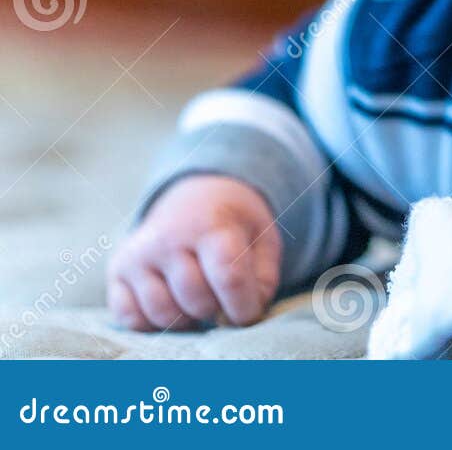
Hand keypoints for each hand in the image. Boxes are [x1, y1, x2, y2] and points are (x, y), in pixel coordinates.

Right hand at [107, 174, 281, 330]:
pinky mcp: (117, 270)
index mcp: (211, 224)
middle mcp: (168, 237)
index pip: (228, 276)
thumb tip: (247, 316)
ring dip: (186, 320)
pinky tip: (172, 306)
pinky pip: (130, 318)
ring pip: (162, 313)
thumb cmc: (232, 226)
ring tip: (199, 302)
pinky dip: (152, 323)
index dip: (242, 306)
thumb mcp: (262, 239)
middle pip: (195, 299)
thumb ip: (262, 279)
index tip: (247, 315)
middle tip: (222, 300)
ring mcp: (137, 255)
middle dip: (216, 310)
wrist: (195, 198)